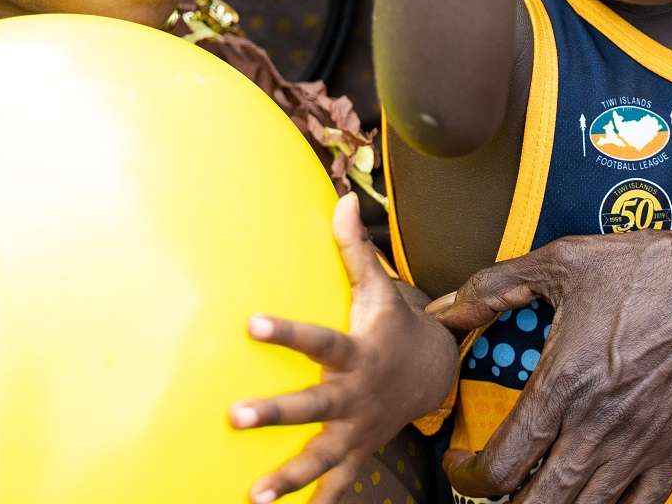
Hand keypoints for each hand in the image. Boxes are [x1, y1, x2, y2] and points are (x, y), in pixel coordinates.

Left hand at [233, 193, 457, 503]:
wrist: (437, 374)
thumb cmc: (394, 325)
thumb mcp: (379, 288)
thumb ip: (354, 250)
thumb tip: (342, 198)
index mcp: (358, 352)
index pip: (318, 339)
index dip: (287, 332)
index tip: (252, 322)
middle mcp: (357, 395)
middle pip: (314, 405)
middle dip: (278, 413)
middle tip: (235, 416)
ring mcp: (359, 430)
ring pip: (323, 457)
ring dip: (291, 476)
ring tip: (255, 493)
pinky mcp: (360, 452)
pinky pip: (339, 483)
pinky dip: (320, 501)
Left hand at [427, 223, 671, 503]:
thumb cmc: (650, 270)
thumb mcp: (563, 262)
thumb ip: (496, 286)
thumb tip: (445, 309)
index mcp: (564, 386)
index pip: (503, 463)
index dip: (470, 476)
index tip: (461, 464)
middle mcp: (598, 429)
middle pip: (539, 503)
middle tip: (492, 489)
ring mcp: (640, 449)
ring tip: (534, 495)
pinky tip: (592, 499)